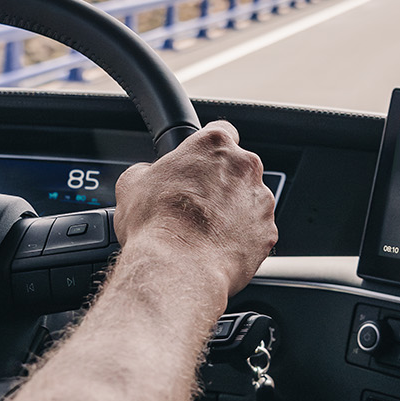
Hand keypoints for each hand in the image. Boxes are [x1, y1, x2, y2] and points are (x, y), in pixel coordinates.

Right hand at [113, 120, 277, 294]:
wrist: (178, 268)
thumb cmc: (157, 225)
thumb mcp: (131, 185)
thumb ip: (146, 171)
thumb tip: (146, 176)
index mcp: (214, 145)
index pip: (221, 131)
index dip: (207, 150)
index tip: (200, 163)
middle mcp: (244, 167)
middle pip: (237, 168)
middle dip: (219, 183)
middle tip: (194, 204)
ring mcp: (261, 200)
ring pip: (248, 201)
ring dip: (232, 211)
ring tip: (204, 232)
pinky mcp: (267, 232)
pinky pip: (256, 231)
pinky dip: (241, 238)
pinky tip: (217, 248)